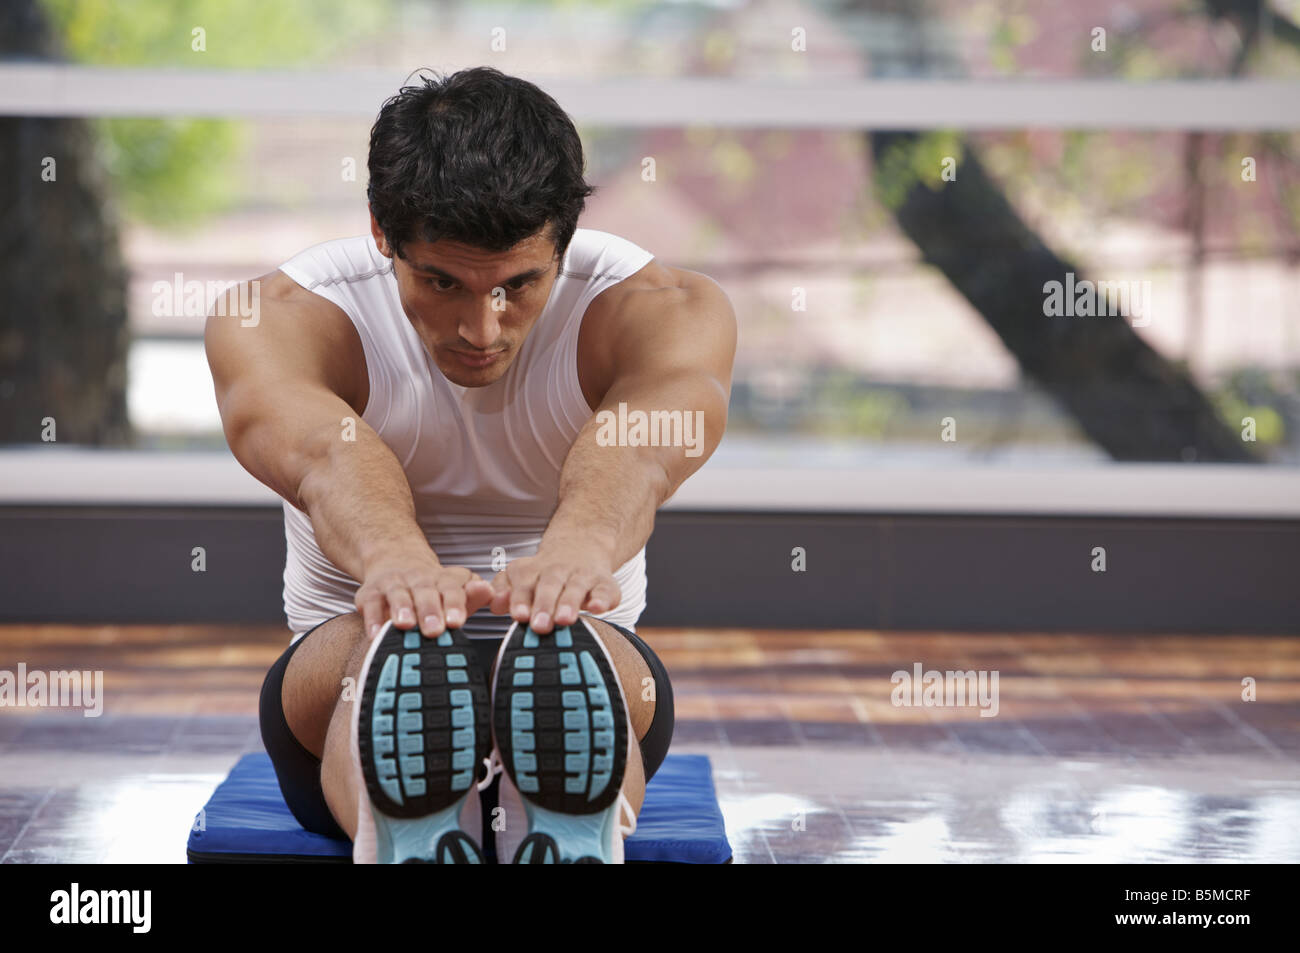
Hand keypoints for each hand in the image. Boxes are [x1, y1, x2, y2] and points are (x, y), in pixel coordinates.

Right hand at [355, 546, 494, 639]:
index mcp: (443, 579)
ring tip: (406, 625)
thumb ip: (472, 595)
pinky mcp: (370, 593)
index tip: (457, 622)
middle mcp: (418, 579)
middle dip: (430, 610)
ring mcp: (393, 584)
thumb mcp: (454, 591)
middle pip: (425, 591)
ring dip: (401, 609)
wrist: (395, 561)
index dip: (454, 604)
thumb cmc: (432, 589)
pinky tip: (376, 634)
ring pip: (398, 594)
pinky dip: (372, 619)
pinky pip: (369, 604)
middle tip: (434, 630)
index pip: (452, 589)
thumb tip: (489, 591)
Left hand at [487, 540, 621, 633]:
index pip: (523, 584)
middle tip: (540, 625)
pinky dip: (603, 599)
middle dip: (545, 604)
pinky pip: (606, 590)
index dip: (521, 599)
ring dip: (570, 603)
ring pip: (576, 587)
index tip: (519, 615)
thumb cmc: (544, 575)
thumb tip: (495, 604)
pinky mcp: (605, 583)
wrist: (581, 546)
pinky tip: (597, 608)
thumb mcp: (520, 578)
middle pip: (549, 585)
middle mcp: (557, 570)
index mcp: (532, 571)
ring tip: (565, 619)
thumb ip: (504, 591)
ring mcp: (582, 575)